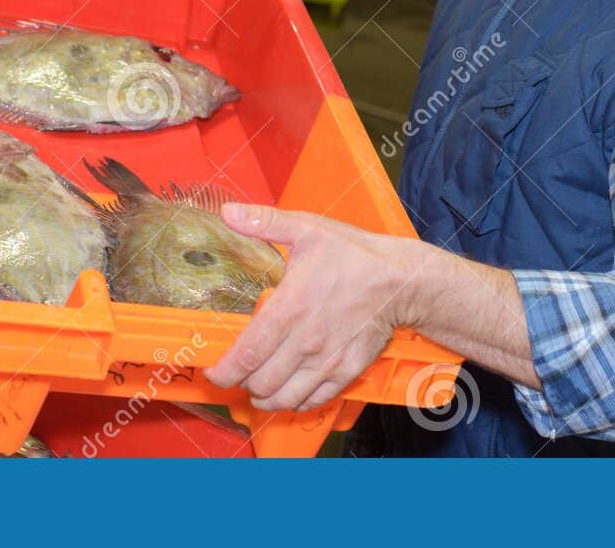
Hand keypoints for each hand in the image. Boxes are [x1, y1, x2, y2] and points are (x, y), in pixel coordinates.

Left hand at [205, 203, 425, 412]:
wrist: (401, 280)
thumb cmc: (353, 254)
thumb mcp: (307, 228)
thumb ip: (264, 222)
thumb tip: (227, 212)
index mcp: (290, 308)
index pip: (247, 355)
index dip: (224, 371)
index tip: (213, 371)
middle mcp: (306, 341)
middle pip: (260, 383)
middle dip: (241, 382)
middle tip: (237, 372)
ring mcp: (327, 361)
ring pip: (283, 398)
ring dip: (264, 397)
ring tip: (257, 386)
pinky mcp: (346, 372)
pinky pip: (312, 401)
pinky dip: (294, 402)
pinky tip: (287, 390)